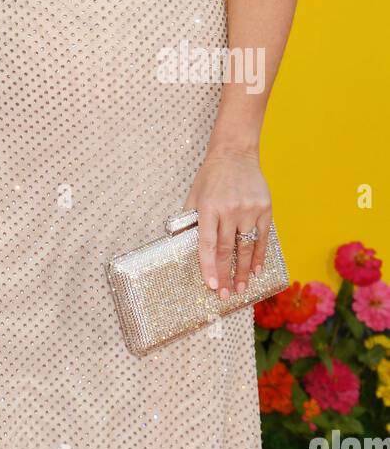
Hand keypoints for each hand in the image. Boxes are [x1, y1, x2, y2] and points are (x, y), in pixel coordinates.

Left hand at [183, 149, 271, 299]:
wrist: (235, 153)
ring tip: (241, 288)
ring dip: (243, 271)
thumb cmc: (211, 176)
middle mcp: (229, 210)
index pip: (207, 243)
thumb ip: (189, 219)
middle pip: (227, 249)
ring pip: (246, 247)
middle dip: (225, 275)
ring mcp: (249, 209)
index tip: (211, 285)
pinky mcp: (264, 208)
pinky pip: (263, 237)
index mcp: (208, 207)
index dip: (208, 266)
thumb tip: (183, 244)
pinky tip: (256, 270)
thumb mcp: (194, 194)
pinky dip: (259, 255)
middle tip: (225, 295)